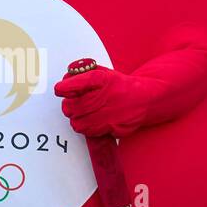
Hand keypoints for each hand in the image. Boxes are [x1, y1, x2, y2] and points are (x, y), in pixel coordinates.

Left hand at [54, 39, 206, 137]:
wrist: (146, 99)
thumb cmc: (121, 86)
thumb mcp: (103, 74)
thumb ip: (84, 75)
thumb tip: (65, 80)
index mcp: (102, 80)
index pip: (75, 84)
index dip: (64, 88)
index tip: (60, 89)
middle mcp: (106, 97)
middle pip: (72, 107)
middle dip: (68, 106)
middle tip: (71, 104)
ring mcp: (109, 114)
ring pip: (78, 122)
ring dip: (76, 118)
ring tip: (82, 113)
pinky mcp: (112, 128)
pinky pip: (90, 132)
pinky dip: (87, 127)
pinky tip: (92, 120)